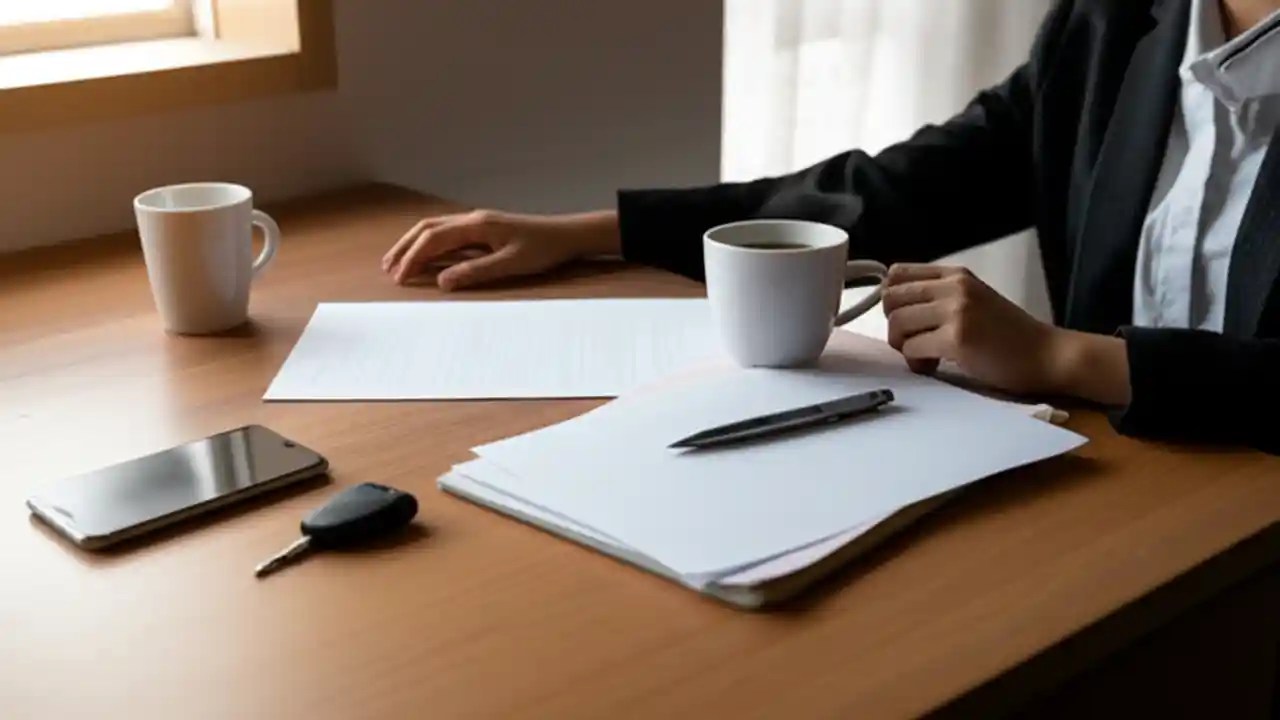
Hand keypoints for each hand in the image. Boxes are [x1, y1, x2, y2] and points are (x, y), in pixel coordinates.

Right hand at [382, 209, 619, 289]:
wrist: (567, 235)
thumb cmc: (543, 249)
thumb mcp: (511, 264)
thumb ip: (475, 272)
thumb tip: (442, 282)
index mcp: (477, 226)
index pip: (433, 239)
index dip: (413, 258)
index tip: (399, 278)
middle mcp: (473, 219)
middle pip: (427, 229)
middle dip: (405, 247)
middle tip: (387, 268)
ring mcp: (478, 222)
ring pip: (436, 228)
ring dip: (414, 243)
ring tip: (398, 261)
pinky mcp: (484, 228)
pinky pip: (448, 232)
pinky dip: (430, 243)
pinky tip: (427, 255)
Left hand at [883, 263, 1064, 395]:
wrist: (1047, 355)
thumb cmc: (1009, 334)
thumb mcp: (973, 300)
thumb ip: (939, 297)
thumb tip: (894, 306)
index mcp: (956, 274)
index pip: (897, 273)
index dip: (892, 300)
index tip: (907, 320)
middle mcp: (954, 286)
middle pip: (890, 298)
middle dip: (894, 325)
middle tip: (913, 342)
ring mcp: (957, 311)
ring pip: (897, 323)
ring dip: (904, 346)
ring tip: (925, 356)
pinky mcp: (958, 339)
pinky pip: (912, 348)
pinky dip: (916, 362)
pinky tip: (934, 366)